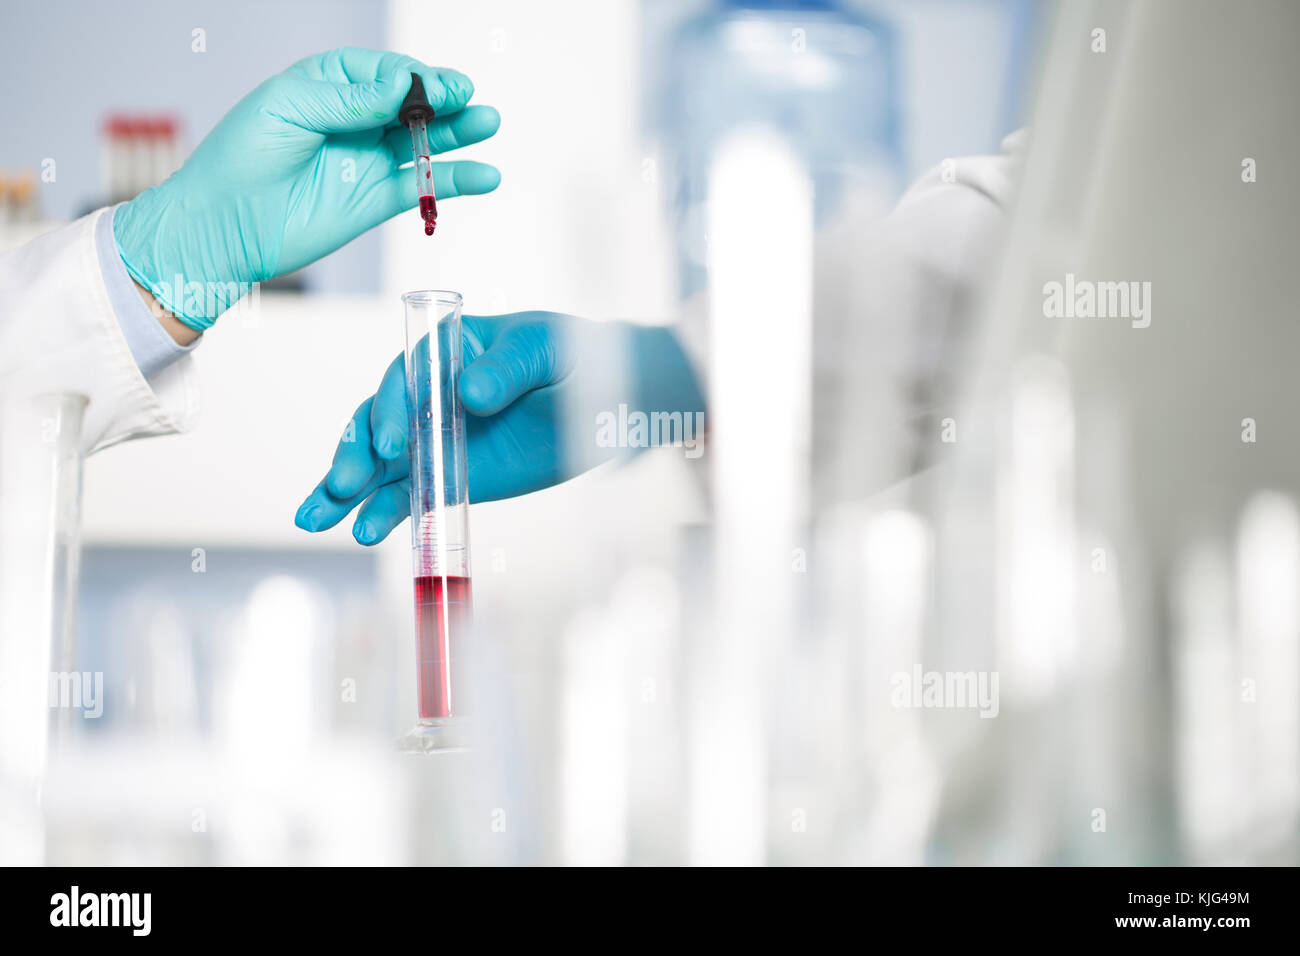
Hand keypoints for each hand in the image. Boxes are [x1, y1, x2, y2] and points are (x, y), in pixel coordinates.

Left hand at [114, 48, 500, 329]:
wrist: (222, 226)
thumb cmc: (240, 158)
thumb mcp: (289, 110)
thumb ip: (350, 99)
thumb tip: (404, 87)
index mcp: (329, 84)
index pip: (386, 72)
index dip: (414, 77)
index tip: (432, 87)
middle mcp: (356, 119)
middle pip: (414, 103)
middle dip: (445, 99)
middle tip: (469, 99)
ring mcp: (369, 160)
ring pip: (425, 141)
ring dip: (459, 133)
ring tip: (489, 123)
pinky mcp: (376, 200)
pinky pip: (423, 186)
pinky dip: (455, 181)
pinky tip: (485, 175)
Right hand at [294, 312, 704, 543]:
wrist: (605, 403)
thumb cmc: (573, 359)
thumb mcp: (546, 351)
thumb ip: (508, 369)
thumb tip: (469, 392)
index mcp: (446, 350)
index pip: (406, 376)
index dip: (394, 408)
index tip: (395, 443)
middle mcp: (427, 394)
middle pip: (378, 419)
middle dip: (357, 452)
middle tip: (346, 483)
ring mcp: (433, 438)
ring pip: (377, 462)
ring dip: (345, 487)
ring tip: (317, 518)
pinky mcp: (447, 476)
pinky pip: (407, 495)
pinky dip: (382, 513)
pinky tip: (363, 530)